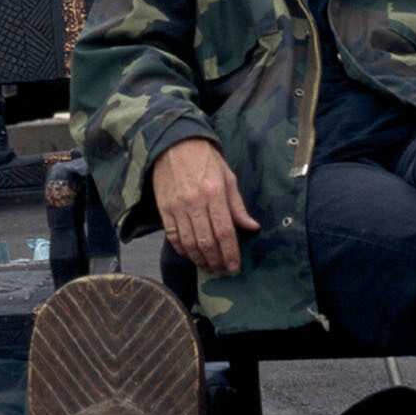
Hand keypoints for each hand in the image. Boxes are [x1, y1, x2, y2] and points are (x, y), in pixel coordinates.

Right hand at [152, 137, 259, 275]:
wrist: (174, 143)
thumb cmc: (205, 159)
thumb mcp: (228, 177)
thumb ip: (238, 206)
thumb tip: (252, 227)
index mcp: (214, 193)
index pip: (224, 231)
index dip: (230, 253)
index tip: (234, 267)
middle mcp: (194, 202)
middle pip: (206, 242)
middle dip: (216, 261)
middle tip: (223, 271)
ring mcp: (177, 207)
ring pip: (189, 243)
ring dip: (200, 259)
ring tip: (209, 267)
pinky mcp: (164, 209)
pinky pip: (173, 236)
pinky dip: (183, 250)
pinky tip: (192, 255)